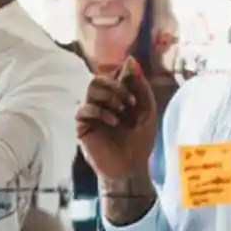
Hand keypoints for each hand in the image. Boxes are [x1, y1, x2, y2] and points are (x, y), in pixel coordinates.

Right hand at [76, 57, 158, 181]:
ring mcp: (92, 114)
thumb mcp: (147, 112)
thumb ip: (141, 88)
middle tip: (128, 101)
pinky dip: (100, 111)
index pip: (111, 75)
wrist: (132, 167)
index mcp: (117, 98)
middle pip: (98, 79)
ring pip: (90, 90)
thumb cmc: (141, 142)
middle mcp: (102, 103)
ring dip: (109, 96)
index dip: (120, 74)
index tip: (132, 82)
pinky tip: (113, 121)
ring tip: (121, 110)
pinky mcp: (83, 126)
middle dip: (115, 86)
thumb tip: (132, 62)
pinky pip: (84, 109)